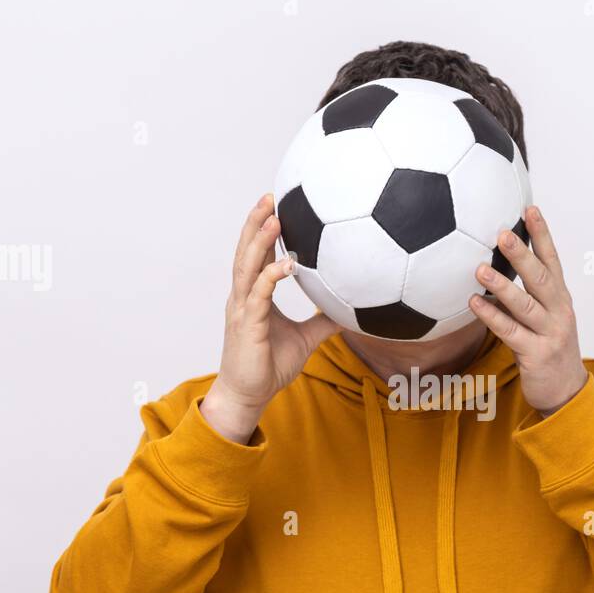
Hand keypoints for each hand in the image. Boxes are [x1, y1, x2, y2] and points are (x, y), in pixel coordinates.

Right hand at [201, 194, 337, 442]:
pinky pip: (259, 296)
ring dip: (260, 241)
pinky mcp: (248, 326)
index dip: (264, 230)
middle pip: (246, 251)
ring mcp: (244, 309)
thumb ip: (323, 321)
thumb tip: (350, 310)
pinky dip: (271, 277)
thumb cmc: (269, 366)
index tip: (276, 206)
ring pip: (248, 267)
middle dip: (256, 222)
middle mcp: (244, 296)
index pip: (257, 255)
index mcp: (254, 295)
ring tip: (274, 217)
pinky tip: (288, 264)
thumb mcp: (306, 339)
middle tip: (270, 196)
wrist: (249, 396)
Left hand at [469, 206, 588, 416]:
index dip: (542, 234)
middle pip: (541, 277)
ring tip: (480, 269)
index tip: (530, 208)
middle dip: (522, 254)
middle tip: (503, 232)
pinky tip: (474, 304)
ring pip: (525, 304)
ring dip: (502, 285)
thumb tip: (495, 267)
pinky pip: (511, 332)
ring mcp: (550, 333)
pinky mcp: (537, 354)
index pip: (552, 260)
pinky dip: (492, 317)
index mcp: (560, 299)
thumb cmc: (549, 350)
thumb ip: (528, 294)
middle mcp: (559, 312)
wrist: (567, 393)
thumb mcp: (545, 318)